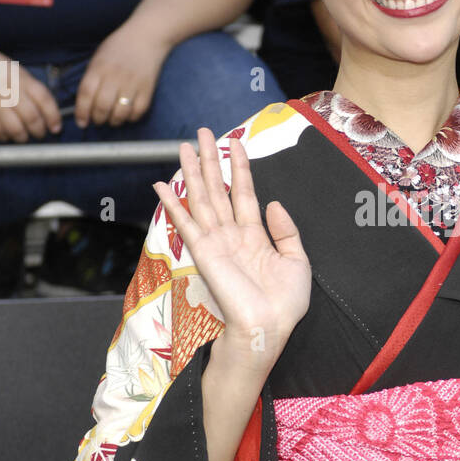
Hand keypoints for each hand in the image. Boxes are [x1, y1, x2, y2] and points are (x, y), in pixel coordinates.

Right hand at [0, 43, 61, 141]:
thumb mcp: (17, 71)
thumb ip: (32, 89)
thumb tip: (48, 111)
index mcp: (20, 78)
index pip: (43, 99)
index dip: (53, 116)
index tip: (56, 127)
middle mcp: (8, 90)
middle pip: (31, 117)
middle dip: (39, 130)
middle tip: (41, 133)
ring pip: (15, 128)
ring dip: (23, 137)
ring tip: (24, 136)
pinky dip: (6, 136)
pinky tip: (8, 133)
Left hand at [74, 22, 170, 127]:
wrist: (146, 37)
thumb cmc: (118, 48)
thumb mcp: (98, 58)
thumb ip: (91, 79)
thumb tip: (85, 104)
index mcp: (99, 68)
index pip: (85, 94)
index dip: (81, 112)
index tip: (81, 122)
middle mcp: (115, 76)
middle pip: (102, 106)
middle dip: (97, 119)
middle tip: (98, 120)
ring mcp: (132, 83)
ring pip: (120, 113)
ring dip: (114, 121)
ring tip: (112, 119)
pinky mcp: (147, 88)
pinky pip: (138, 111)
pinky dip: (131, 118)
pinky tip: (127, 114)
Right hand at [153, 127, 311, 367]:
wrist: (268, 327)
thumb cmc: (284, 303)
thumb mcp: (297, 261)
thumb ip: (286, 230)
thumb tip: (273, 202)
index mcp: (255, 236)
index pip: (244, 193)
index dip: (239, 167)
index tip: (236, 142)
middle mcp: (232, 235)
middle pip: (218, 189)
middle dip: (210, 160)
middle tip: (202, 132)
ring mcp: (216, 241)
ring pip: (201, 198)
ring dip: (192, 171)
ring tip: (183, 146)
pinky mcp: (204, 252)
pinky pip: (186, 222)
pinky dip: (173, 203)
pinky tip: (162, 185)